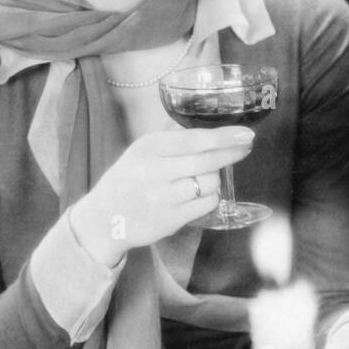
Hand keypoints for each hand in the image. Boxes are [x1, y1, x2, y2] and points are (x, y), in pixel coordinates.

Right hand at [69, 126, 254, 264]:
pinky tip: (197, 194)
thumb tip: (212, 129)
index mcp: (149, 148)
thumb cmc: (128, 179)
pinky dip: (209, 197)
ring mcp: (164, 197)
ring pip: (210, 183)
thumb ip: (173, 140)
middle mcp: (155, 171)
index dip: (224, 137)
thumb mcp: (142, 151)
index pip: (195, 140)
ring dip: (214, 179)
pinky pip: (206, 204)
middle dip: (232, 153)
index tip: (246, 134)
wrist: (103, 219)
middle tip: (246, 147)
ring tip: (202, 178)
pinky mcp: (171, 219)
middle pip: (207, 161)